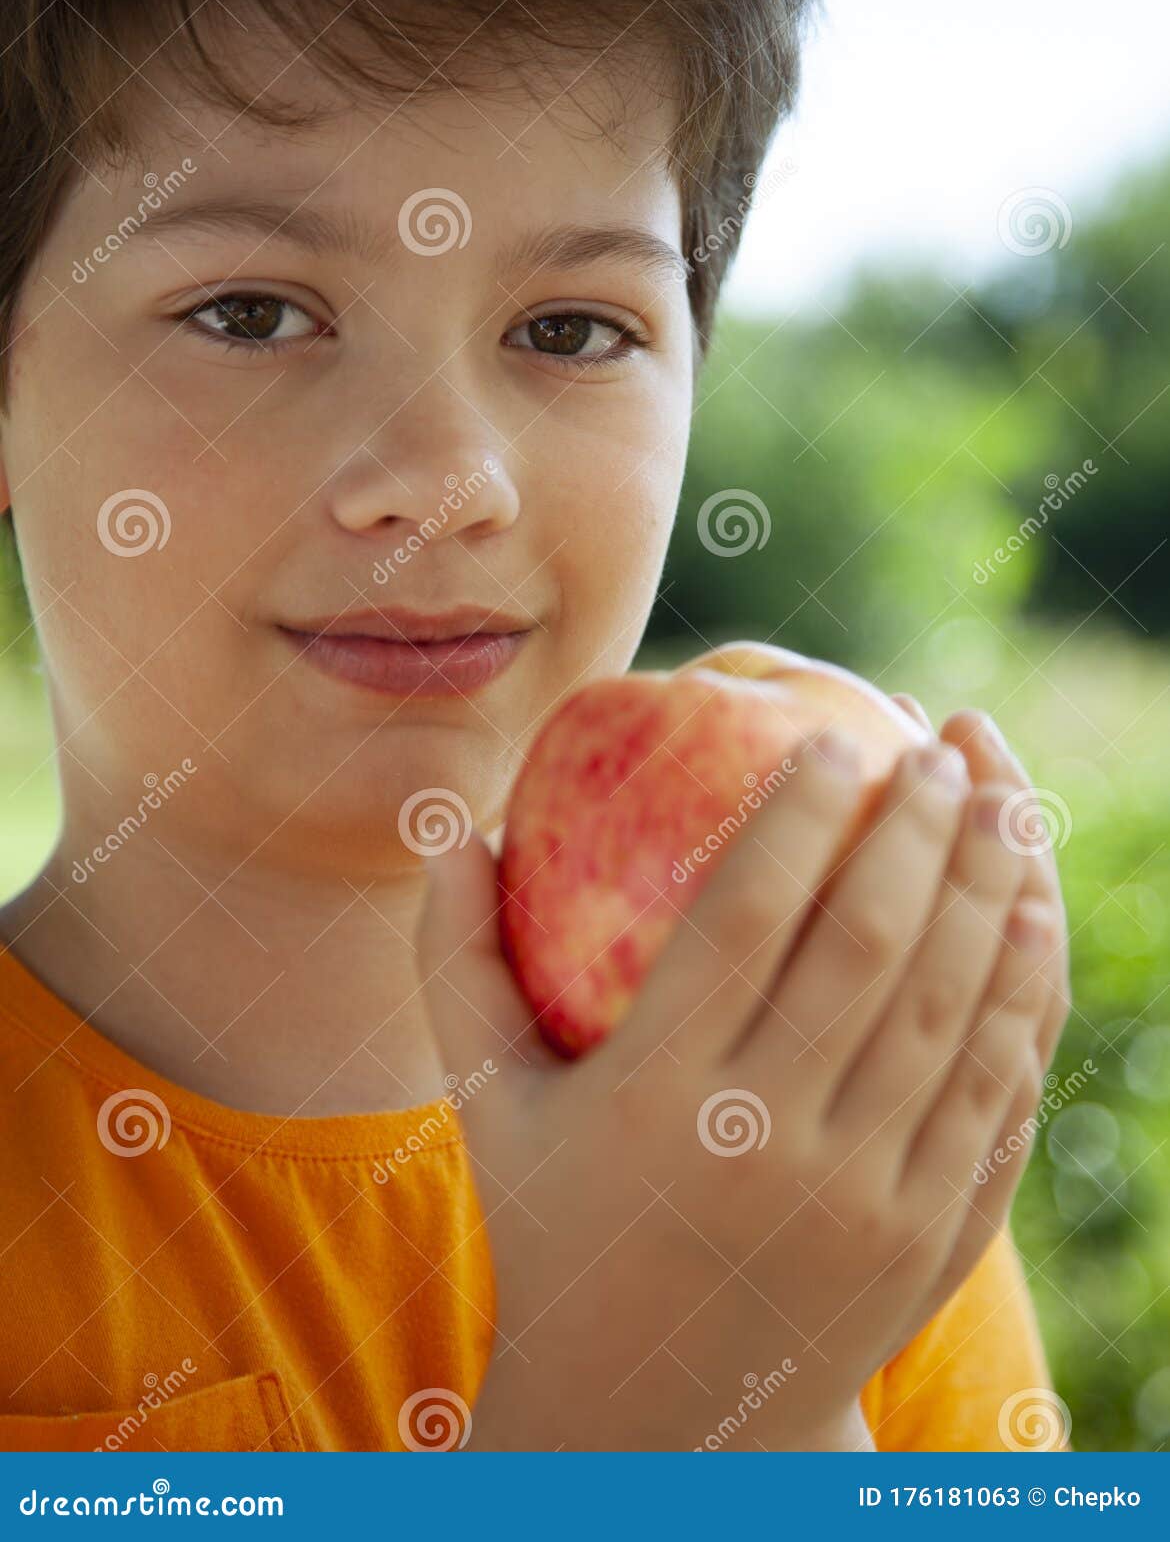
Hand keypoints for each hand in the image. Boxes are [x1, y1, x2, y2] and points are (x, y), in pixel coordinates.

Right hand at [417, 722, 1051, 1450]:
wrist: (650, 1420)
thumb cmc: (556, 1227)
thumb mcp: (484, 1106)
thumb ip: (456, 960)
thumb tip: (453, 824)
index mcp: (653, 1104)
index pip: (744, 922)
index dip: (798, 817)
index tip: (834, 739)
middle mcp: (766, 1153)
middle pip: (871, 953)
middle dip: (921, 831)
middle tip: (941, 750)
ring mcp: (861, 1206)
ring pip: (954, 1017)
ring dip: (994, 897)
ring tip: (1006, 807)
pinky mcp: (925, 1244)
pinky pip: (995, 1100)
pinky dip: (1024, 1004)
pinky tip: (1029, 926)